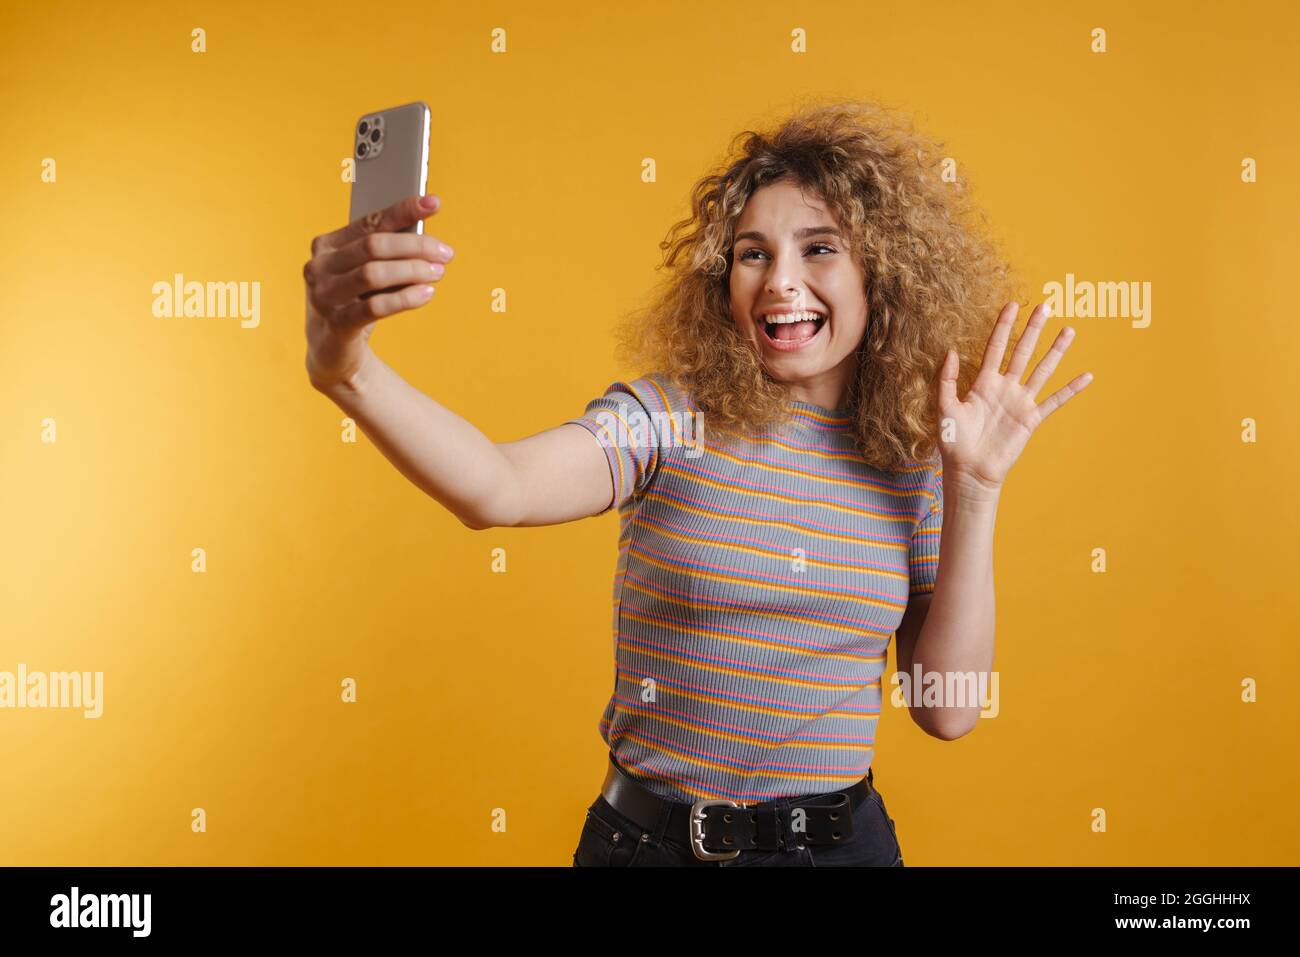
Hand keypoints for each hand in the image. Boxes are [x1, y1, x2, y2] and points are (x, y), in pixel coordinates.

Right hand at [303, 193, 453, 392]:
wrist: (333, 350)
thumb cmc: (355, 301)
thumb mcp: (368, 273)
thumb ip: (389, 254)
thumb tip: (427, 238)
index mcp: (327, 244)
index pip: (370, 221)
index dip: (403, 210)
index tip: (434, 203)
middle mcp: (319, 266)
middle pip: (373, 246)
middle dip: (415, 246)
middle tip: (446, 253)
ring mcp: (323, 296)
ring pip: (373, 274)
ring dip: (412, 271)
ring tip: (439, 273)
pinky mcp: (335, 324)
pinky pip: (374, 308)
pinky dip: (405, 298)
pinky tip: (426, 294)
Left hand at [936, 301, 1092, 492]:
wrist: (969, 471)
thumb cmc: (954, 442)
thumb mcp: (944, 408)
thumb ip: (946, 380)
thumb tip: (951, 351)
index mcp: (982, 383)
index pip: (995, 347)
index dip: (1003, 326)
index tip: (1012, 304)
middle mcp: (1004, 388)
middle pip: (1022, 352)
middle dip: (1033, 329)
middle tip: (1045, 306)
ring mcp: (1020, 402)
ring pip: (1041, 370)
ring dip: (1055, 351)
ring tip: (1068, 330)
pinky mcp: (1031, 419)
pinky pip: (1054, 401)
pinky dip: (1070, 390)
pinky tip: (1086, 376)